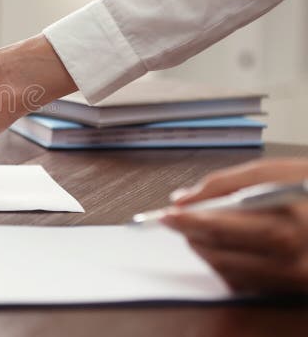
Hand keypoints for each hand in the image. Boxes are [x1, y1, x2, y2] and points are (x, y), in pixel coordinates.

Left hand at [163, 158, 307, 293]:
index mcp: (289, 225)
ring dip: (204, 250)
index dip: (189, 221)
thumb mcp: (278, 172)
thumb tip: (185, 198)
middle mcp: (293, 259)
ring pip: (229, 271)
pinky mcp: (294, 289)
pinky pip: (247, 282)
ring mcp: (295, 279)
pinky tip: (224, 246)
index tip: (165, 215)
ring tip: (196, 230)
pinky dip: (227, 264)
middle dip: (191, 235)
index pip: (223, 227)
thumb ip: (227, 183)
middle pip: (221, 251)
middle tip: (174, 220)